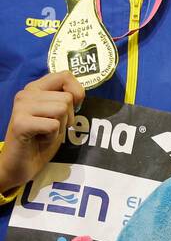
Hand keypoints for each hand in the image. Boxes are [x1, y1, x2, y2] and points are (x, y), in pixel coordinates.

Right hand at [0, 72, 85, 191]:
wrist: (19, 165)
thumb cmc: (41, 140)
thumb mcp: (57, 116)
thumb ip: (65, 99)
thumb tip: (80, 92)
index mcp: (35, 88)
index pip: (65, 75)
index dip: (77, 92)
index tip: (71, 108)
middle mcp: (25, 94)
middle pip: (67, 98)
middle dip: (68, 117)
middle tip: (52, 128)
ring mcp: (21, 107)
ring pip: (61, 109)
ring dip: (59, 127)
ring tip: (44, 133)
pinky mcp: (20, 123)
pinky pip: (53, 125)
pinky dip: (52, 136)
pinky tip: (39, 140)